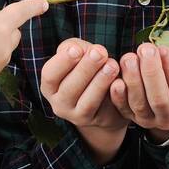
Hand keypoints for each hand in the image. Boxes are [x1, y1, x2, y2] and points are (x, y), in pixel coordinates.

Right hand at [41, 38, 128, 163]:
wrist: (103, 95)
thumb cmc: (87, 68)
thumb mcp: (77, 55)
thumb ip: (76, 48)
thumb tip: (84, 50)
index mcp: (50, 86)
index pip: (49, 75)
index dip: (62, 62)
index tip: (76, 49)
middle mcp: (59, 104)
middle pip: (69, 89)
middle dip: (85, 69)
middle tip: (100, 52)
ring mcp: (77, 116)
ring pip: (87, 102)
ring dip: (100, 82)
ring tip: (112, 65)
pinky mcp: (98, 120)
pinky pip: (104, 110)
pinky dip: (112, 95)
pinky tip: (119, 81)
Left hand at [109, 42, 168, 143]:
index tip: (164, 49)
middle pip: (160, 100)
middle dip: (151, 73)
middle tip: (145, 49)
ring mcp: (149, 120)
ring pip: (140, 105)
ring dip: (133, 81)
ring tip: (129, 58)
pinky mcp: (131, 117)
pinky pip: (123, 110)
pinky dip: (118, 97)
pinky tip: (116, 80)